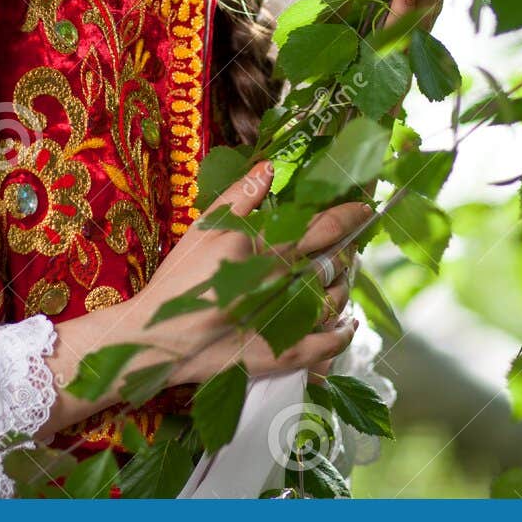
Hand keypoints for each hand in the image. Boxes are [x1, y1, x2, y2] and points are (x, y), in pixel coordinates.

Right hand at [132, 159, 366, 387]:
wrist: (158, 337)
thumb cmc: (179, 279)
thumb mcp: (204, 228)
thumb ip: (241, 196)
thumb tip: (270, 167)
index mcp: (268, 250)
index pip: (324, 227)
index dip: (349, 216)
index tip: (364, 209)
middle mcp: (286, 284)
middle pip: (335, 263)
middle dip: (348, 252)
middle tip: (349, 247)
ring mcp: (289, 321)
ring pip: (336, 300)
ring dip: (343, 287)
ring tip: (340, 281)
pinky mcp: (285, 354)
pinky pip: (329, 344)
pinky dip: (343, 332)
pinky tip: (346, 324)